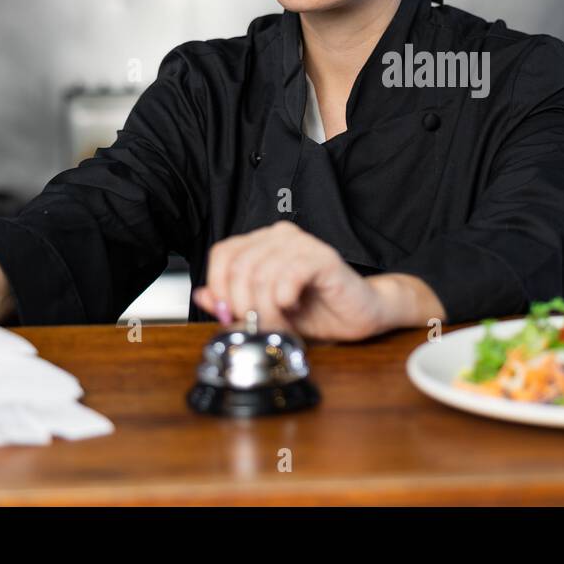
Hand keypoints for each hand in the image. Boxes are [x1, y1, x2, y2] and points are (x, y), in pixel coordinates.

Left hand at [194, 221, 443, 341]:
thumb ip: (233, 303)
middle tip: (258, 327)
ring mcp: (302, 244)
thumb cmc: (317, 311)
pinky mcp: (323, 257)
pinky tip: (292, 306)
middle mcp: (280, 236)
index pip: (223, 254)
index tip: (228, 315)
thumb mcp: (265, 312)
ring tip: (279, 324)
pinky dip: (284, 298)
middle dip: (243, 306)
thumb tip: (202, 295)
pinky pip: (289, 273)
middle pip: (239, 267)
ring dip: (266, 310)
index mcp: (263, 244)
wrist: (360, 315)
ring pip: (261, 273)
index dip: (218, 287)